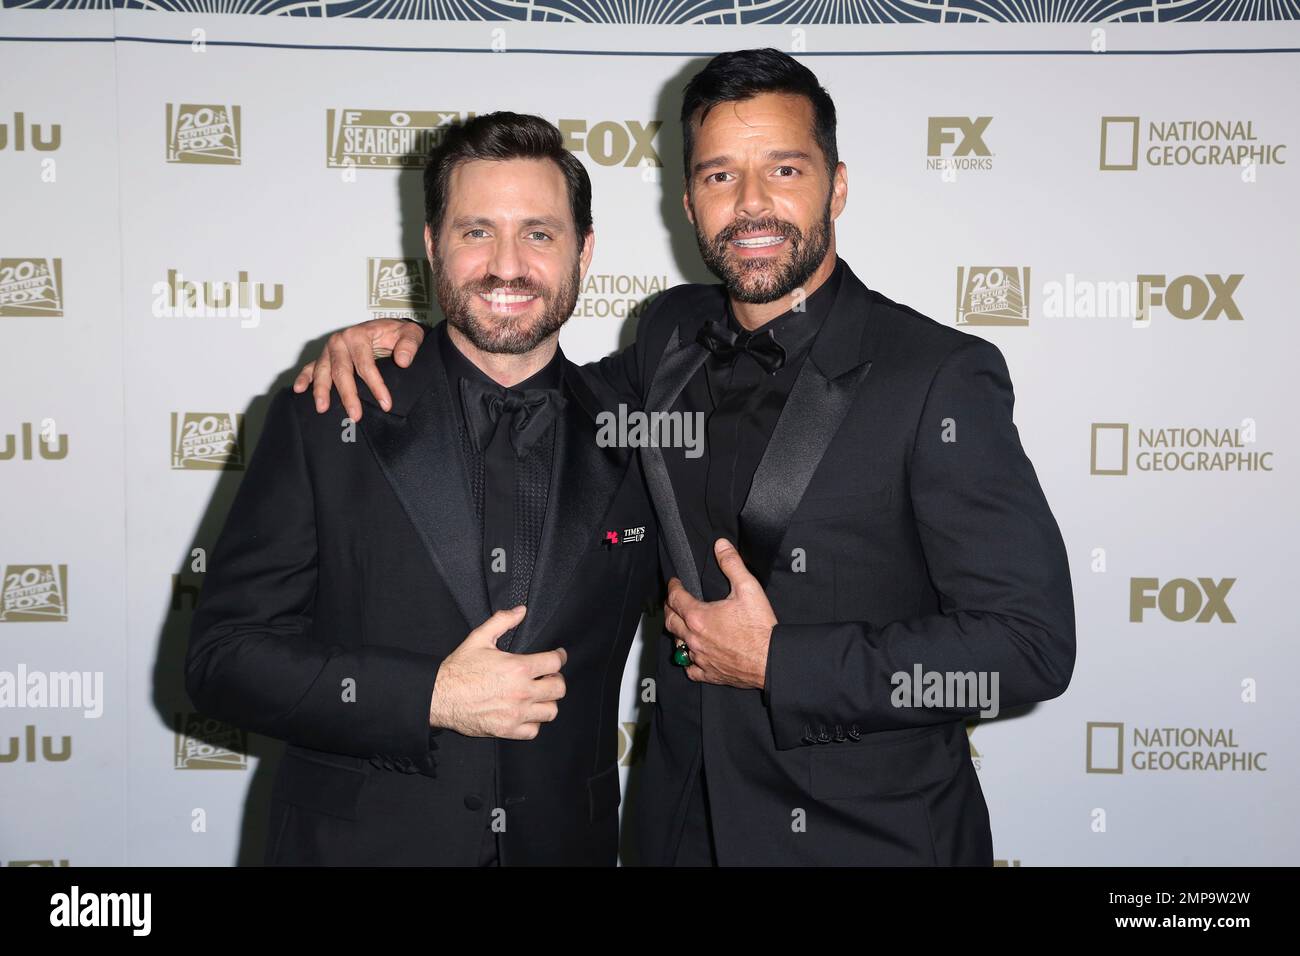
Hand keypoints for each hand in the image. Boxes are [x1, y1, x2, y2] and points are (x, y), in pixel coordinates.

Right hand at [291, 318, 426, 421]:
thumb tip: (403, 361)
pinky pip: (311, 367)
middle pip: (341, 371)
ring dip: (321, 390)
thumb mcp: (410, 333)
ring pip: (322, 371)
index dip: (375, 385)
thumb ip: (409, 344)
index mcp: (359, 334)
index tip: (385, 404)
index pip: (366, 364)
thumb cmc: (397, 333)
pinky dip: (304, 378)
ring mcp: (330, 349)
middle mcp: (340, 341)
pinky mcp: (325, 356)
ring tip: (323, 408)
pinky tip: (299, 390)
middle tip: (355, 415)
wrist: (388, 328)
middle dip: (348, 395)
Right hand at [428, 606, 567, 739]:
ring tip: (539, 695)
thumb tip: (520, 611)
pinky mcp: (508, 730)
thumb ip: (502, 621)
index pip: (555, 663)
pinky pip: (534, 730)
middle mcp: (521, 692)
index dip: (560, 657)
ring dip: (547, 701)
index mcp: (518, 668)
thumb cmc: (458, 669)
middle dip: (556, 679)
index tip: (558, 656)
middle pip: (559, 688)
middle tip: (548, 676)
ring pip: (551, 711)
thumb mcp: (479, 638)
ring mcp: (516, 713)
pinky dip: (533, 722)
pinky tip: (526, 713)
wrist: (438, 696)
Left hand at [663, 539, 776, 688]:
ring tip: (681, 625)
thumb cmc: (760, 627)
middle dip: (670, 608)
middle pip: (671, 621)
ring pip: (678, 644)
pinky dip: (688, 660)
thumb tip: (720, 545)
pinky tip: (692, 655)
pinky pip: (690, 669)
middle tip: (673, 601)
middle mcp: (694, 638)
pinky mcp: (709, 673)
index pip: (675, 598)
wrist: (771, 658)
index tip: (675, 582)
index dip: (673, 587)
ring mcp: (700, 657)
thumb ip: (732, 564)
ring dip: (677, 632)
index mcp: (699, 617)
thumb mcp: (748, 588)